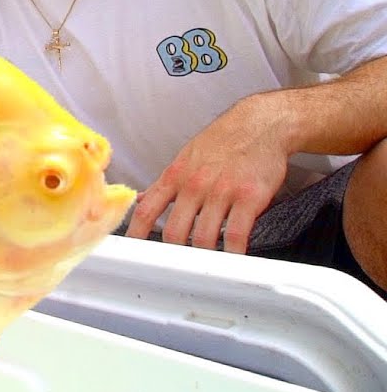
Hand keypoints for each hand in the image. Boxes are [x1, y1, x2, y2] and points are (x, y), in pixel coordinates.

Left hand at [124, 95, 289, 252]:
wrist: (259, 124)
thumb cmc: (221, 142)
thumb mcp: (184, 158)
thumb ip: (164, 184)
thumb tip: (142, 200)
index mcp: (175, 176)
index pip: (148, 210)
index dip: (136, 233)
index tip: (132, 251)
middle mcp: (194, 185)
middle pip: (174, 231)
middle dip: (173, 254)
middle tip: (176, 267)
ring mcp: (221, 192)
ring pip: (204, 237)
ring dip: (203, 257)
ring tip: (204, 267)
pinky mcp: (248, 198)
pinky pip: (236, 234)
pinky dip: (232, 252)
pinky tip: (231, 259)